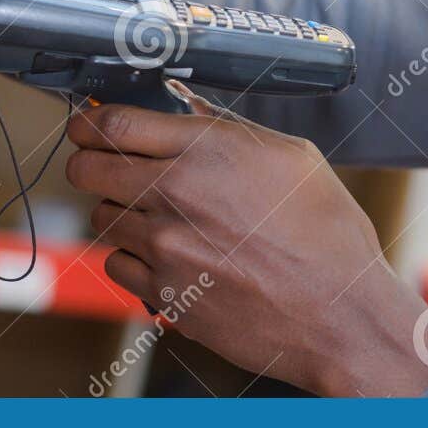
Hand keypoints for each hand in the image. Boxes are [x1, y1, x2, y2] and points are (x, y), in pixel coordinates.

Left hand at [65, 83, 427, 396]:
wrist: (340, 314)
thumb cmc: (327, 234)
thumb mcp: (291, 157)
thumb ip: (229, 130)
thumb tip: (186, 113)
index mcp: (209, 149)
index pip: (115, 122)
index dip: (89, 121)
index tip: (87, 125)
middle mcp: (177, 192)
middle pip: (87, 167)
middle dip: (88, 161)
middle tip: (103, 164)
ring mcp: (164, 246)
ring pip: (99, 215)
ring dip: (117, 210)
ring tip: (156, 215)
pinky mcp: (162, 292)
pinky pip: (116, 265)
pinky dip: (131, 257)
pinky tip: (166, 255)